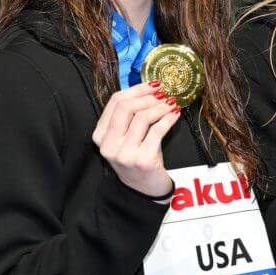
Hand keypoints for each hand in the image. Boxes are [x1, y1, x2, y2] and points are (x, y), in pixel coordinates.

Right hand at [92, 82, 180, 196]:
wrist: (145, 189)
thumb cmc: (137, 157)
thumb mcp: (126, 137)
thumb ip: (130, 116)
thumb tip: (150, 89)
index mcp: (100, 135)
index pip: (115, 102)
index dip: (136, 89)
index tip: (153, 85)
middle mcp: (108, 145)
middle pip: (126, 107)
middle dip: (148, 96)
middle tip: (164, 93)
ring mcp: (124, 154)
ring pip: (142, 117)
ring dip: (160, 107)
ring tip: (171, 104)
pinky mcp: (142, 160)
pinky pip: (157, 131)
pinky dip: (168, 119)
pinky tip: (175, 115)